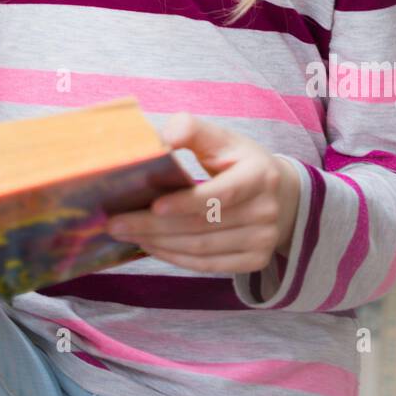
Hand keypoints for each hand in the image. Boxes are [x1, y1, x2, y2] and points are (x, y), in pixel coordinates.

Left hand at [105, 112, 300, 273]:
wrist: (279, 193)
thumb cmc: (239, 160)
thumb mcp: (221, 138)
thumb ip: (191, 130)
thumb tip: (161, 139)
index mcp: (260, 175)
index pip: (222, 194)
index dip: (187, 203)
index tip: (153, 204)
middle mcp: (267, 212)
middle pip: (203, 226)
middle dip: (155, 226)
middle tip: (116, 223)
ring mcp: (264, 240)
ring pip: (201, 249)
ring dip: (159, 244)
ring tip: (127, 233)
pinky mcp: (255, 261)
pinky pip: (208, 266)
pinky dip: (175, 258)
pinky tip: (151, 246)